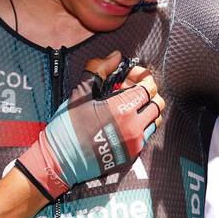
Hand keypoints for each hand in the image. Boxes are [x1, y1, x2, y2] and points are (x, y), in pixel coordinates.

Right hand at [15, 50, 164, 199]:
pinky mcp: (132, 157)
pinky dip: (140, 127)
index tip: (129, 76)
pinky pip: (145, 137)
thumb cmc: (68, 126)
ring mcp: (135, 144)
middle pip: (157, 104)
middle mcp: (134, 127)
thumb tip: (115, 56)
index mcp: (122, 109)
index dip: (142, 77)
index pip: (148, 88)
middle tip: (130, 91)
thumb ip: (99, 70)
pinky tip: (123, 124)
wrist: (60, 161)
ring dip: (146, 111)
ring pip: (155, 121)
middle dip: (148, 93)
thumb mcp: (80, 94)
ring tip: (128, 107)